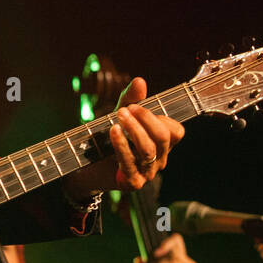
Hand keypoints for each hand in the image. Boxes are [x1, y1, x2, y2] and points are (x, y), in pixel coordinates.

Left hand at [64, 77, 184, 197]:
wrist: (86, 168)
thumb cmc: (108, 141)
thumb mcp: (119, 117)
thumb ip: (130, 100)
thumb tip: (139, 80)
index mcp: (162, 145)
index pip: (176, 131)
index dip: (158, 117)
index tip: (135, 106)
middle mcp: (159, 160)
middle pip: (163, 138)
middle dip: (146, 119)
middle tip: (125, 109)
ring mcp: (147, 173)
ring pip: (148, 150)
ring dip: (133, 130)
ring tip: (118, 116)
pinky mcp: (132, 182)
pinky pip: (130, 163)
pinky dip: (121, 145)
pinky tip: (113, 131)